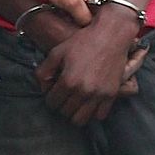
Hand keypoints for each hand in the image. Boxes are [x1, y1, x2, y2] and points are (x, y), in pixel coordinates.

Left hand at [32, 0, 105, 25]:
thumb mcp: (72, 3)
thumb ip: (84, 18)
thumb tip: (88, 27)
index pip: (103, 14)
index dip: (90, 21)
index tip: (78, 21)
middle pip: (93, 11)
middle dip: (80, 16)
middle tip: (68, 14)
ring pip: (83, 6)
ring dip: (72, 10)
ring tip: (62, 7)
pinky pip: (76, 0)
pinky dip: (68, 4)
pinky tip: (60, 3)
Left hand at [35, 4, 143, 125]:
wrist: (111, 35)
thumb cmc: (83, 42)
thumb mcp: (57, 52)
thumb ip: (44, 71)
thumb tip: (43, 88)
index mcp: (68, 81)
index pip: (52, 103)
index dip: (50, 97)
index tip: (54, 91)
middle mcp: (83, 91)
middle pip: (65, 112)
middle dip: (61, 105)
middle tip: (64, 96)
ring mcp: (98, 94)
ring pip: (80, 120)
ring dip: (75, 113)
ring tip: (75, 102)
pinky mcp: (111, 94)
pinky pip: (99, 116)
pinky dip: (93, 112)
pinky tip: (90, 102)